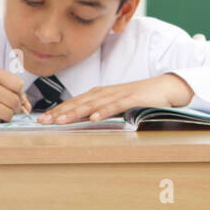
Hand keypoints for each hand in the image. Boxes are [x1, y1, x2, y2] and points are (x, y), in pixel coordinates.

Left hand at [38, 73, 193, 123]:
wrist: (166, 87)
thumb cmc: (142, 97)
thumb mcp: (117, 103)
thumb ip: (102, 109)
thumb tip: (84, 120)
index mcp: (101, 93)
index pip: (76, 102)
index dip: (59, 110)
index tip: (43, 119)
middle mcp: (106, 92)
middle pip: (80, 102)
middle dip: (61, 112)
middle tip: (44, 121)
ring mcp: (119, 94)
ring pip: (93, 104)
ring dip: (76, 112)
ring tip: (61, 121)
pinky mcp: (133, 98)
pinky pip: (116, 106)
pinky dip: (103, 111)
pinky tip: (93, 118)